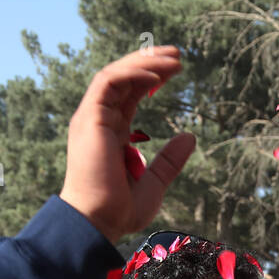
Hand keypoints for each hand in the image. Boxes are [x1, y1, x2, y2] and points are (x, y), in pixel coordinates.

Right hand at [59, 46, 196, 244]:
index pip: (130, 94)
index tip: (176, 71)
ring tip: (174, 59)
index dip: (152, 78)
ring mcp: (91, 117)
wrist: (98, 222)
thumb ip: (169, 161)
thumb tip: (189, 137)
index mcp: (111, 133)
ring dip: (144, 61)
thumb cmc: (120, 210)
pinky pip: (109, 82)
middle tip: (179, 55)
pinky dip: (132, 73)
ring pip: (115, 74)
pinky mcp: (89, 118)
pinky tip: (157, 76)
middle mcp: (99, 120)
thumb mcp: (154, 183)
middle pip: (123, 78)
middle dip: (149, 61)